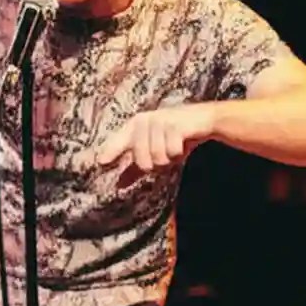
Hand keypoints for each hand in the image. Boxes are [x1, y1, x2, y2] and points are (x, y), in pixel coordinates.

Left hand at [96, 103, 214, 172]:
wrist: (204, 120)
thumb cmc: (176, 137)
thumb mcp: (153, 151)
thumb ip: (134, 167)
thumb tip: (118, 184)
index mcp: (135, 125)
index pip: (118, 141)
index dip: (110, 151)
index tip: (101, 163)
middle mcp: (144, 120)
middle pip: (141, 160)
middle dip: (154, 165)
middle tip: (164, 159)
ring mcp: (159, 121)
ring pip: (157, 157)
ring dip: (168, 159)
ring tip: (173, 150)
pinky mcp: (175, 125)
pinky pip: (172, 152)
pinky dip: (178, 153)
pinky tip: (182, 144)